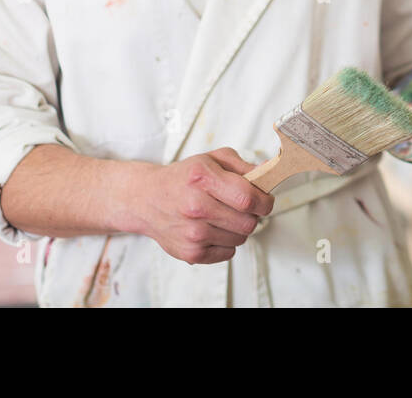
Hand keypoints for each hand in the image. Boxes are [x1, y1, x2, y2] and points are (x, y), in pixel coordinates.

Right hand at [124, 147, 274, 264]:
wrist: (146, 198)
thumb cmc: (182, 178)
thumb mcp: (212, 159)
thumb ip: (242, 166)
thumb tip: (266, 176)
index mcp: (202, 178)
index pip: (248, 198)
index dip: (265, 201)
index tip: (266, 200)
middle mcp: (196, 207)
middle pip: (248, 222)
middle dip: (253, 215)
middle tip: (242, 208)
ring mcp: (192, 233)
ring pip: (241, 238)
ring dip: (239, 228)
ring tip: (224, 216)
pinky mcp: (190, 253)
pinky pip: (228, 253)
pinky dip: (227, 242)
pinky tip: (214, 229)